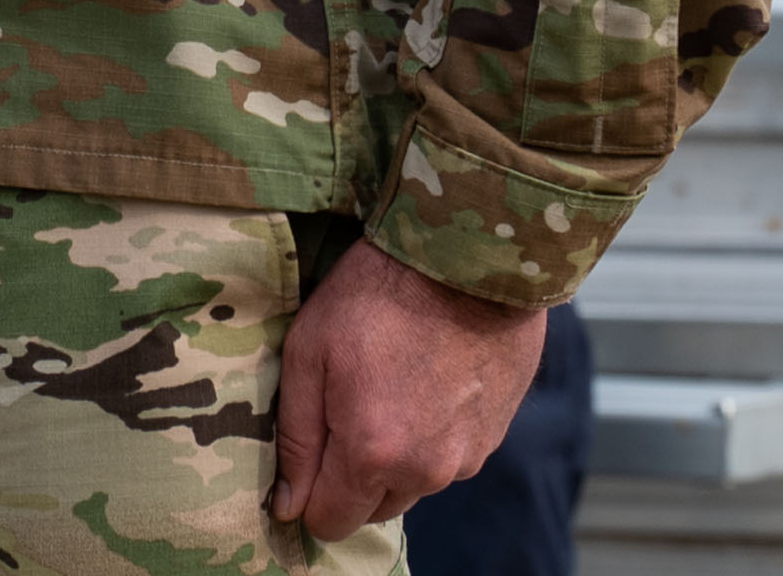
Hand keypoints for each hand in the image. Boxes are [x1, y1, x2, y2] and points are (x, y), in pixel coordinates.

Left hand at [270, 240, 548, 540]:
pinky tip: (420, 384)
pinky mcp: (493, 439)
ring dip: (392, 457)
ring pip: (411, 485)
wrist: (467, 261)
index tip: (302, 462)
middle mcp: (425, 472)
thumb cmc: (377, 296)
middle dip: (349, 476)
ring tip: (385, 387)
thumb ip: (296, 438)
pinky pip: (446, 459)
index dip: (308, 499)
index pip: (332, 521)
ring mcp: (466, 458)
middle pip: (372, 509)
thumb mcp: (309, 353)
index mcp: (373, 454)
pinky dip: (428, 437)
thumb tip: (289, 506)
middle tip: (342, 409)